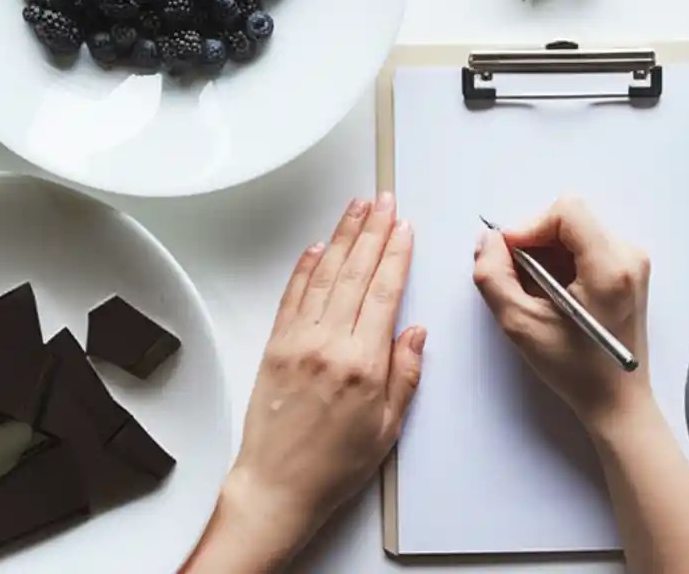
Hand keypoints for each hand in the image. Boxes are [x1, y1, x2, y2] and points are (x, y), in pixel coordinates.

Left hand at [184, 194, 424, 571]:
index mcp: (363, 364)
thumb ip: (405, 374)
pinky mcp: (274, 347)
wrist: (277, 487)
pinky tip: (317, 247)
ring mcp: (297, 342)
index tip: (404, 228)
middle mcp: (328, 345)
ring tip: (355, 209)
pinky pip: (292, 296)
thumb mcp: (389, 427)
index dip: (396, 254)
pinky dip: (305, 267)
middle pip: (356, 272)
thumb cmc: (334, 466)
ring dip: (341, 237)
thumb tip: (415, 332)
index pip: (384, 291)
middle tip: (383, 201)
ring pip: (324, 275)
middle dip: (372, 230)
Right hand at [472, 197, 652, 433]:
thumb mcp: (521, 325)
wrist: (617, 401)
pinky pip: (585, 246)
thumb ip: (494, 276)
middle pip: (570, 219)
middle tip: (518, 278)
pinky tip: (552, 295)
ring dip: (546, 254)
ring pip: (574, 231)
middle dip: (535, 242)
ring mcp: (632, 262)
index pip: (567, 211)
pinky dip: (561, 263)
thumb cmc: (577, 372)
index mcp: (610, 267)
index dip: (529, 226)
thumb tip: (488, 240)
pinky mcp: (628, 271)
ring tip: (536, 293)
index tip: (509, 254)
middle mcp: (629, 256)